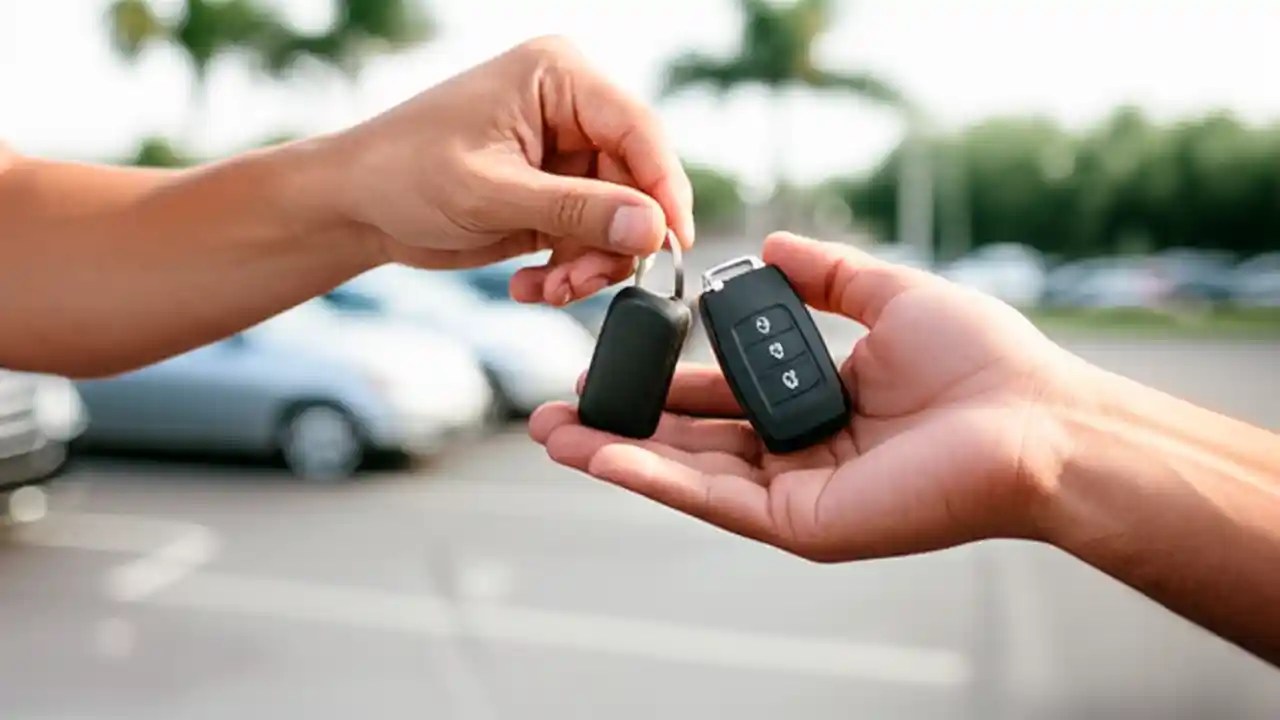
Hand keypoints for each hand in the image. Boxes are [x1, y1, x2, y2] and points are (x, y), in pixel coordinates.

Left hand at [323, 36, 693, 305]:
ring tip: (550, 289)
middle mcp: (571, 110)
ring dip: (590, 265)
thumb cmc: (401, 171)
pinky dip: (571, 270)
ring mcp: (564, 155)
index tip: (670, 244)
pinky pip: (591, 239)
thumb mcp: (492, 193)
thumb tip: (650, 228)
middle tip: (580, 282)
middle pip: (635, 182)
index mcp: (559, 76)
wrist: (354, 204)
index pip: (638, 129)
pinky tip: (534, 284)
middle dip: (615, 243)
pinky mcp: (555, 196)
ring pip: (619, 219)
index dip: (662, 191)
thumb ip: (577, 211)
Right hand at [530, 232, 1080, 560]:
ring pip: (690, 476)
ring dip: (618, 455)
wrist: (1037, 419)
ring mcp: (798, 493)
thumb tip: (768, 244)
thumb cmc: (983, 362)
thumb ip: (827, 274)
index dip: (668, 381)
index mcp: (818, 406)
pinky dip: (656, 479)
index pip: (723, 396)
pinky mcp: (803, 522)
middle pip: (692, 442)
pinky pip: (715, 500)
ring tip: (554, 435)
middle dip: (622, 426)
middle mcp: (800, 454)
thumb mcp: (889, 296)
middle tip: (557, 410)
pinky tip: (606, 455)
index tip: (618, 360)